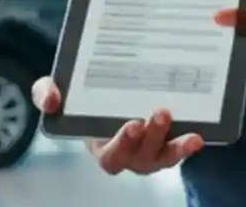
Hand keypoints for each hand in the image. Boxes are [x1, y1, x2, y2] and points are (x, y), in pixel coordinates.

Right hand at [30, 77, 203, 174]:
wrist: (104, 87)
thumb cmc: (79, 97)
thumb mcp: (57, 91)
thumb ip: (45, 93)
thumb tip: (51, 100)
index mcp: (101, 146)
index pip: (111, 155)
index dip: (122, 143)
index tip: (132, 123)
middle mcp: (128, 154)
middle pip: (141, 157)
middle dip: (152, 138)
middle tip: (160, 113)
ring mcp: (150, 150)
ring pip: (164, 157)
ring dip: (176, 146)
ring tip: (191, 133)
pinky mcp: (168, 141)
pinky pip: (179, 149)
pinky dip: (189, 146)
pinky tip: (200, 135)